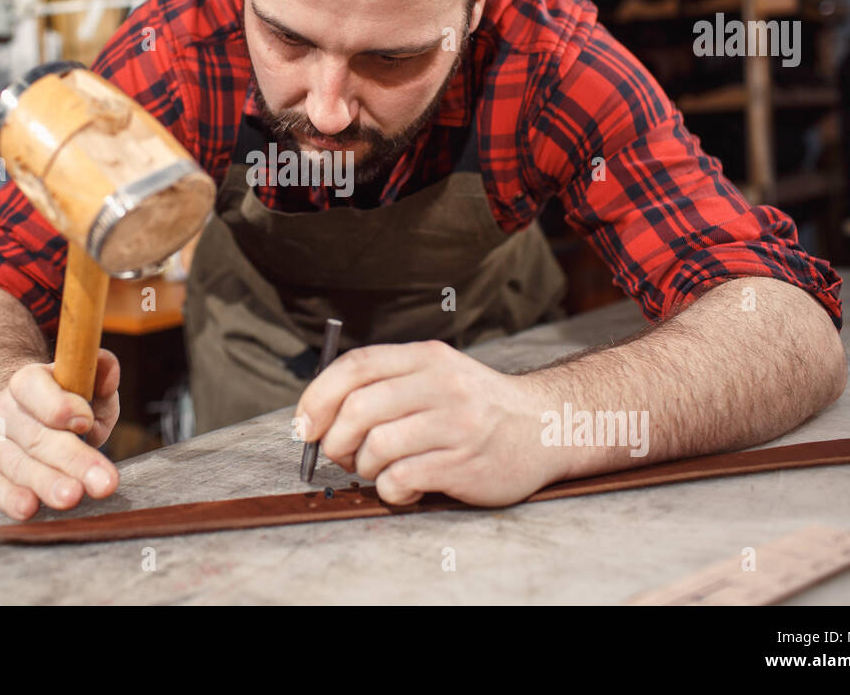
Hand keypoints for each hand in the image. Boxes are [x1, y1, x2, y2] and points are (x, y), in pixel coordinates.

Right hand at [0, 349, 121, 519]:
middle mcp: (1, 410)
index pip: (34, 387)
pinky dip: (10, 500)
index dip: (60, 405)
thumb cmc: (62, 409)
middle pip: (36, 436)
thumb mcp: (85, 388)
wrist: (14, 422)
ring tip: (72, 497)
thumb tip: (109, 369)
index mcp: (27, 382)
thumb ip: (99, 377)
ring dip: (47, 484)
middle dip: (72, 460)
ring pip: (19, 466)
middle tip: (102, 482)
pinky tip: (28, 508)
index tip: (86, 423)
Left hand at [294, 341, 565, 506]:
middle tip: (342, 455)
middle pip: (358, 409)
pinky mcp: (464, 463)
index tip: (304, 425)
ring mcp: (454, 424)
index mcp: (426, 358)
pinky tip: (405, 488)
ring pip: (376, 446)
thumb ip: (386, 385)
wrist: (546, 427)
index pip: (356, 366)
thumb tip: (318, 417)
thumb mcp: (437, 375)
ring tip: (379, 471)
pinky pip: (400, 479)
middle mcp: (440, 385)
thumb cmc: (477, 407)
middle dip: (335, 441)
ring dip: (364, 467)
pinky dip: (389, 490)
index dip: (317, 396)